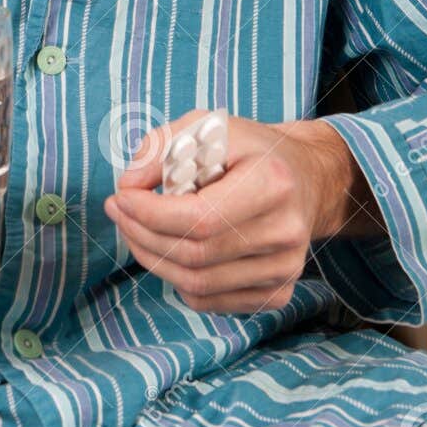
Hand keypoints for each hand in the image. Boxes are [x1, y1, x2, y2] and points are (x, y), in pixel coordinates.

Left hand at [103, 107, 380, 313]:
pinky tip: (169, 249)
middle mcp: (285, 233)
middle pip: (195, 255)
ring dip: (152, 258)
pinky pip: (209, 300)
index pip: (201, 218)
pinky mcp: (277, 293)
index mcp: (273, 184)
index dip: (151, 214)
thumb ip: (163, 147)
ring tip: (133, 228)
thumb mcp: (208, 126)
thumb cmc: (251, 149)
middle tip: (118, 210)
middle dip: (142, 235)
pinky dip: (177, 278)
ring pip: (197, 284)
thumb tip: (128, 186)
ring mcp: (284, 270)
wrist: (307, 179)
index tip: (121, 196)